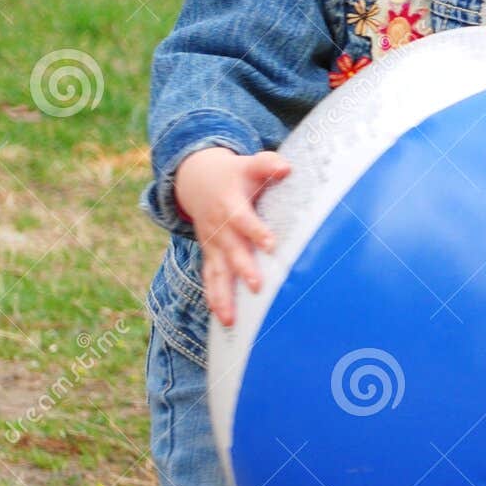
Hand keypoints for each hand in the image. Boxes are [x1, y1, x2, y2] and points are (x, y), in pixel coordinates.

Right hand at [174, 147, 290, 326]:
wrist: (198, 181)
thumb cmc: (234, 175)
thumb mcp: (249, 165)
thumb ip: (268, 165)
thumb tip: (287, 168)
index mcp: (231, 206)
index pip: (244, 220)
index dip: (257, 232)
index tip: (271, 245)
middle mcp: (220, 229)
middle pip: (232, 251)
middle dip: (243, 269)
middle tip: (258, 286)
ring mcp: (213, 245)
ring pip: (216, 273)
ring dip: (222, 297)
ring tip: (229, 320)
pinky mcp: (210, 256)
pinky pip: (210, 279)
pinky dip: (215, 299)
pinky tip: (223, 321)